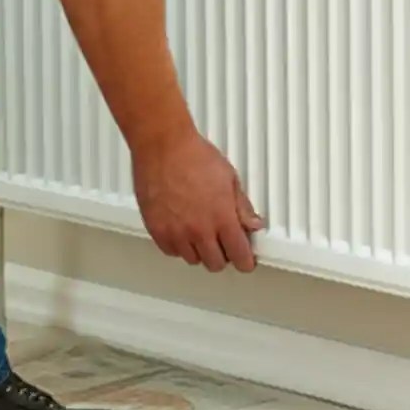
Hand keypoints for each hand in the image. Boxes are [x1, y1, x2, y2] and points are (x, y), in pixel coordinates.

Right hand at [133, 130, 264, 271]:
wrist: (163, 146)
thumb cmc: (194, 156)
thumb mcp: (230, 178)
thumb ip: (242, 206)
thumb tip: (253, 224)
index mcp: (222, 218)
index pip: (239, 255)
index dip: (246, 261)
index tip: (246, 260)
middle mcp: (199, 230)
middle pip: (216, 264)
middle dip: (224, 256)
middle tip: (224, 245)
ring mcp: (176, 232)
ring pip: (193, 259)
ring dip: (200, 252)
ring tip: (202, 235)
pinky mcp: (156, 229)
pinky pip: (171, 252)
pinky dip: (179, 247)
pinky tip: (183, 233)